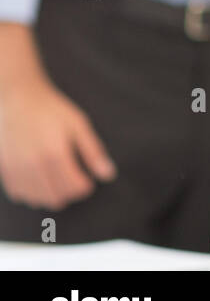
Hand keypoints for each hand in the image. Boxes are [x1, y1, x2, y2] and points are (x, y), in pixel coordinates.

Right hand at [0, 79, 116, 209]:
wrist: (17, 100)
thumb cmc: (50, 110)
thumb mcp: (78, 125)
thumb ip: (93, 152)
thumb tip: (108, 174)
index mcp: (55, 154)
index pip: (74, 187)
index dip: (85, 187)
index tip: (88, 180)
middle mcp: (33, 166)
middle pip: (56, 198)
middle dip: (70, 193)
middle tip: (74, 179)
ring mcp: (16, 170)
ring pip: (38, 200)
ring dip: (52, 195)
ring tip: (59, 179)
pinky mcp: (4, 172)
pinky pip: (20, 196)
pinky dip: (33, 193)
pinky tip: (41, 179)